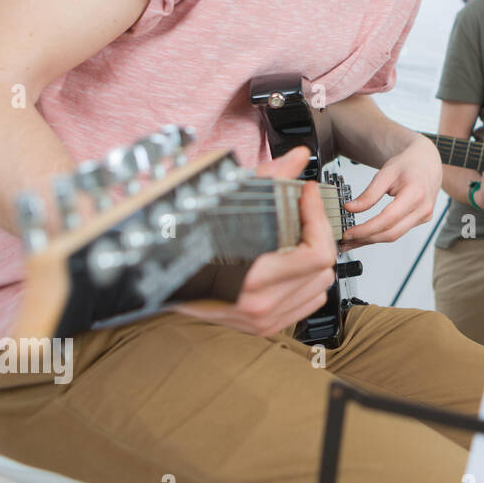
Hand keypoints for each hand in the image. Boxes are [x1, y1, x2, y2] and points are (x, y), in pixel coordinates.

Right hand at [172, 146, 336, 336]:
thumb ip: (269, 179)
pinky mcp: (267, 325)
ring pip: (321, 284)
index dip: (318, 217)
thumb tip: (298, 157)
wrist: (160, 281)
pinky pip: (310, 301)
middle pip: (322, 266)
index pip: (316, 253)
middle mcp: (260, 304)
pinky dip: (309, 280)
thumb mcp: (227, 203)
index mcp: (251, 278)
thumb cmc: (187, 242)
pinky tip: (291, 263)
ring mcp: (265, 318)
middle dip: (318, 233)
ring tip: (296, 237)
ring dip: (315, 257)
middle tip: (305, 212)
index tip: (308, 194)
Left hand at [339, 134, 442, 249]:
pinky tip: (368, 235)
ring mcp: (424, 216)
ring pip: (395, 236)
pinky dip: (381, 235)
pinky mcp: (422, 219)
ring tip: (353, 241)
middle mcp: (423, 208)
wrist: (428, 161)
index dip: (366, 229)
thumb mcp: (386, 172)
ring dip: (372, 240)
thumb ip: (369, 193)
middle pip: (391, 233)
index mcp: (416, 194)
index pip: (388, 219)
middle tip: (346, 241)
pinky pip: (399, 231)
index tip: (348, 233)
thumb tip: (350, 208)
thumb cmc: (409, 164)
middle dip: (366, 239)